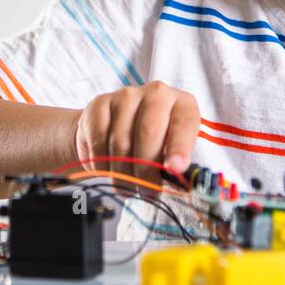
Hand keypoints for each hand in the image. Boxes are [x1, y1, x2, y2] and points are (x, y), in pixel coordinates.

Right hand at [73, 82, 198, 181]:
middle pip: (149, 132)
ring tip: (127, 187)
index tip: (174, 169)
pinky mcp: (100, 104)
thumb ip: (174, 163)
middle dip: (146, 169)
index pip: (185, 122)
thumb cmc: (152, 142)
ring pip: (122, 141)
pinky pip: (99, 140)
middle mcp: (156, 93)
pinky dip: (103, 163)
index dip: (180, 147)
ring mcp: (126, 96)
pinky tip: (108, 172)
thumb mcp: (170, 150)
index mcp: (182, 103)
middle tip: (146, 191)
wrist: (115, 127)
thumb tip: (173, 181)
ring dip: (123, 172)